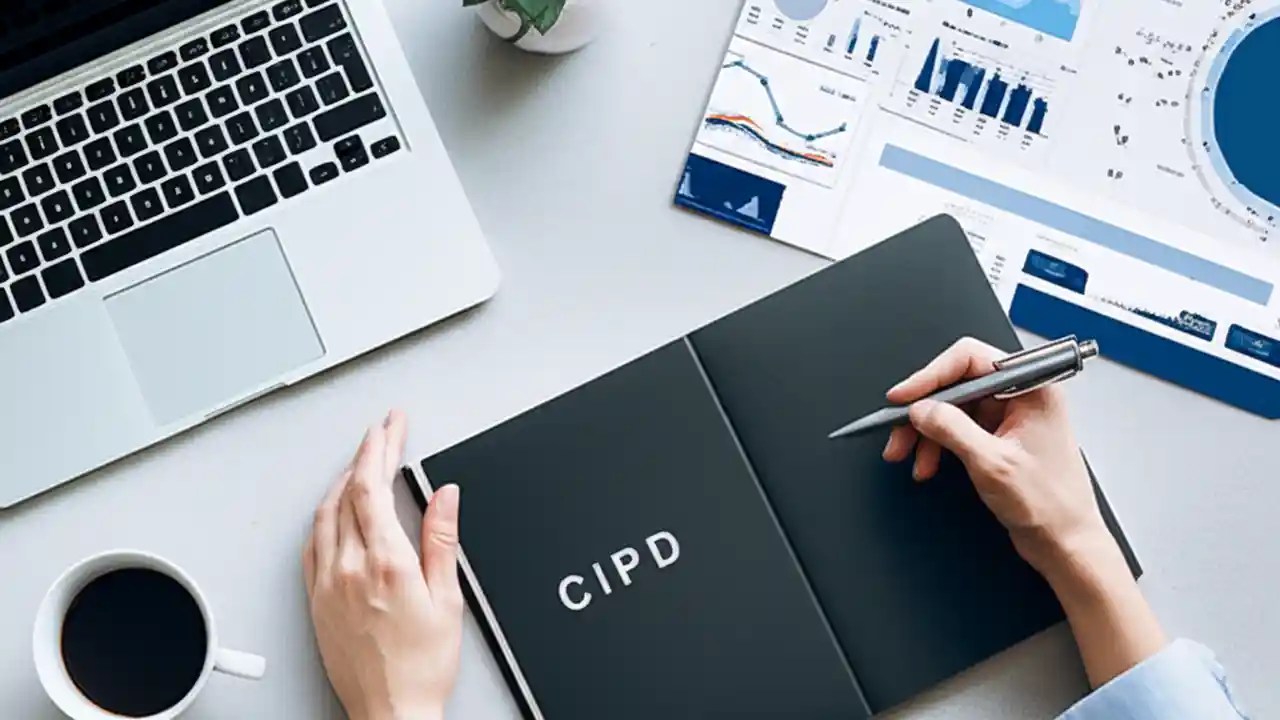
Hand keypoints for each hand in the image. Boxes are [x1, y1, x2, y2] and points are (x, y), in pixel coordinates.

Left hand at [304, 411, 464, 719]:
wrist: (391, 711)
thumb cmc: (422, 666)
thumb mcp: (448, 598)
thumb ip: (442, 539)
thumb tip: (444, 496)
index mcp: (386, 563)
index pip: (373, 485)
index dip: (381, 445)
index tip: (393, 425)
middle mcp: (350, 568)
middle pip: (348, 492)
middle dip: (366, 454)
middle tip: (384, 433)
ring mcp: (327, 583)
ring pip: (325, 514)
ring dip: (343, 481)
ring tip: (362, 464)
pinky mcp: (316, 600)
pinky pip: (312, 544)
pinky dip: (325, 515)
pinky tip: (336, 512)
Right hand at [883, 339, 1166, 686]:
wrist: (1066, 542)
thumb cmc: (1050, 505)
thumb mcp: (993, 464)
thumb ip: (952, 430)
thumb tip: (921, 408)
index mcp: (1032, 388)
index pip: (970, 359)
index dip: (930, 375)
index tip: (903, 396)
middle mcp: (1022, 395)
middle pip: (956, 384)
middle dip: (923, 410)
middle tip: (898, 432)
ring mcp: (1010, 415)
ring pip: (952, 408)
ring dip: (926, 432)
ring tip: (909, 457)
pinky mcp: (1000, 435)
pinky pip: (958, 428)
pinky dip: (938, 444)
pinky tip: (927, 464)